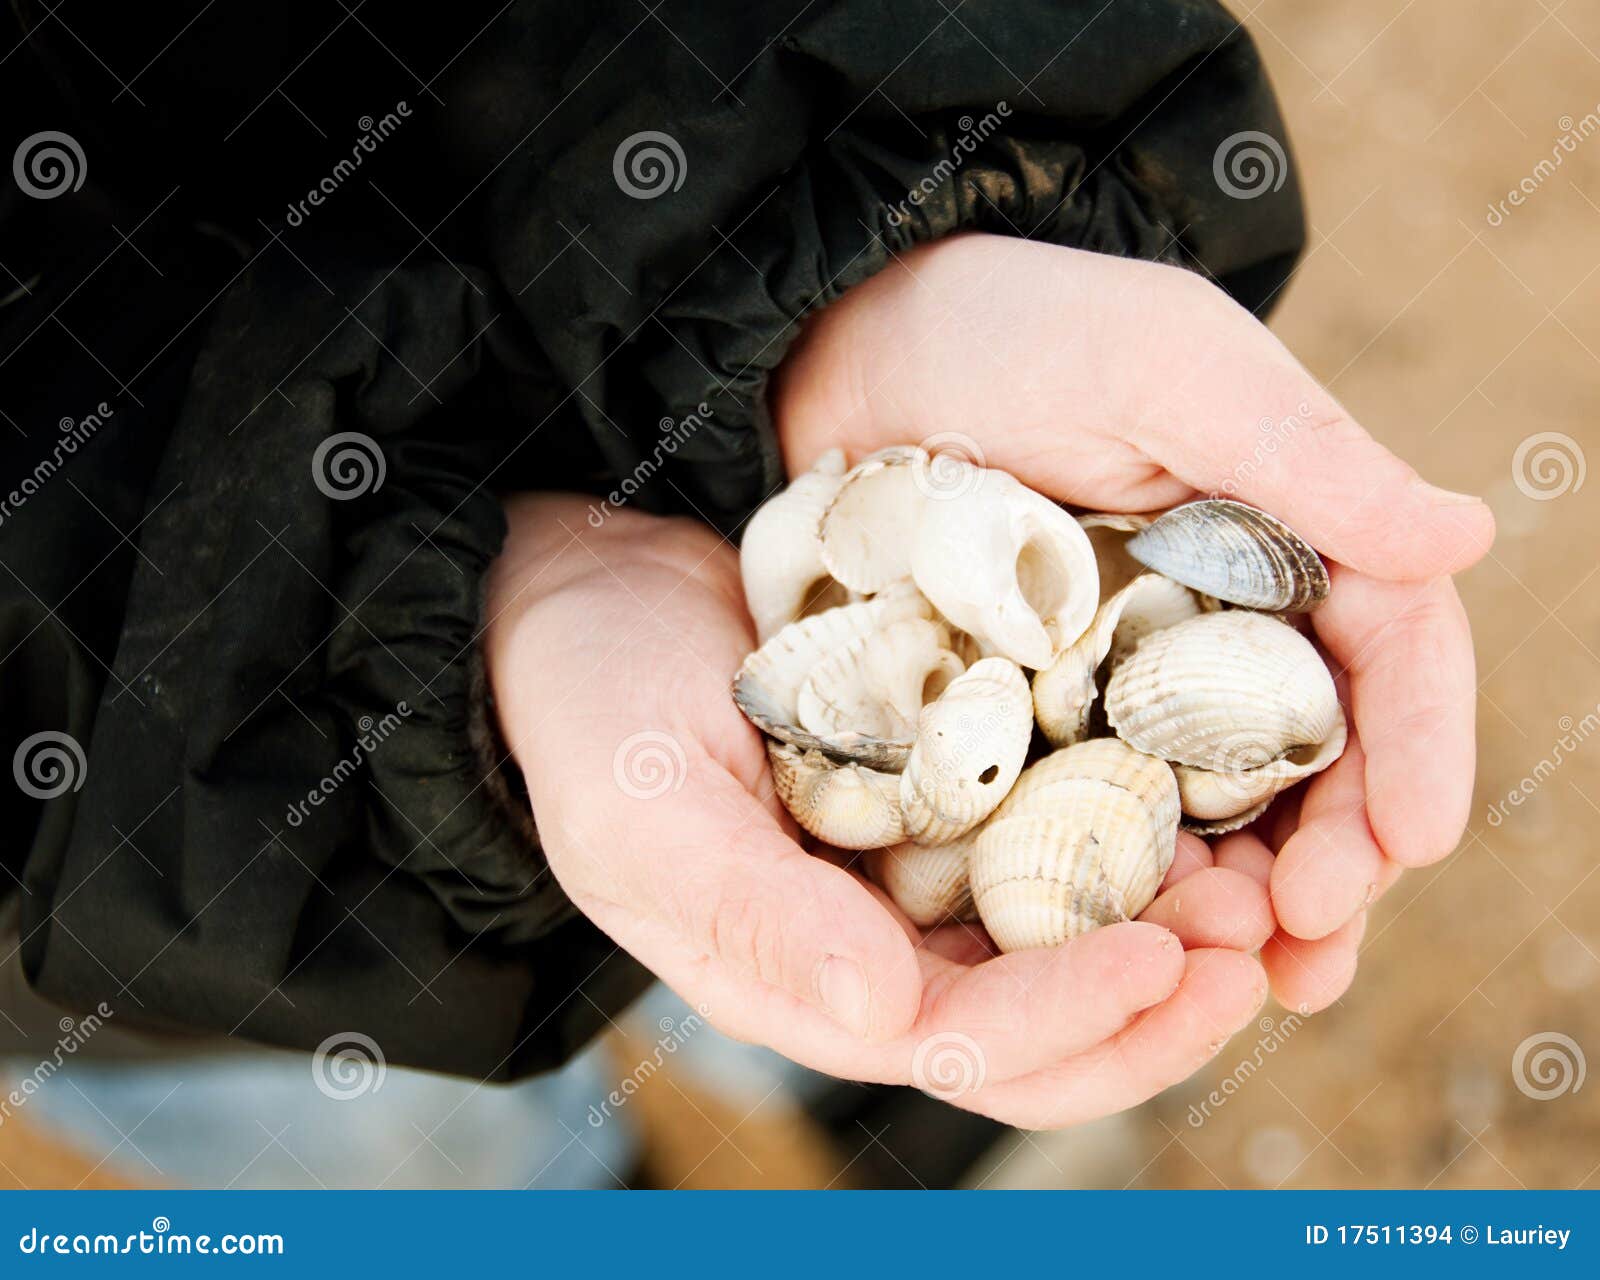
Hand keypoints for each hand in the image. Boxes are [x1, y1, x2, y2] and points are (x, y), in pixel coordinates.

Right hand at [485, 494, 1274, 1127]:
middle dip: (1156, 1002)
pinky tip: (1199, 788)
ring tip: (1259, 872)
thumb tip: (878, 1017)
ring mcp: (918, 869)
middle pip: (1047, 1024)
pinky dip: (1136, 831)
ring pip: (1072, 937)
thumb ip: (752, 916)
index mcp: (807, 979)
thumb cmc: (589, 705)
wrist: (588, 592)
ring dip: (1172, 922)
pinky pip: (1061, 834)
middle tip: (1253, 935)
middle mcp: (878, 947)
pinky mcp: (952, 790)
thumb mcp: (644, 810)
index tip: (1168, 961)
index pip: (963, 1047)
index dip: (1071, 1020)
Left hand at [773, 232, 1494, 1013]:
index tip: (1414, 846)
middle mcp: (1226, 622)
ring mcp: (1131, 676)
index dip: (1414, 752)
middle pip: (1312, 763)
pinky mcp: (1040, 711)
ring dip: (1235, 898)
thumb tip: (1469, 538)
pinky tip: (1119, 939)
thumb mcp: (1168, 367)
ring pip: (1214, 808)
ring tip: (1232, 975)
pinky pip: (1097, 808)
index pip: (1389, 658)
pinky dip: (1123, 876)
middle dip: (1331, 862)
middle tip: (1308, 950)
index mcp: (1290, 540)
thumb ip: (1305, 458)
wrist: (859, 345)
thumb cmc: (1020, 325)